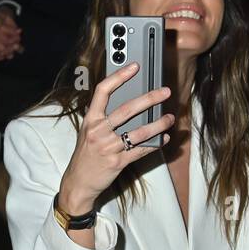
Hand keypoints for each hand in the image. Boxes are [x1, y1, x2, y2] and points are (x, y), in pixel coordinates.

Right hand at [57, 60, 174, 213]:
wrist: (78, 182)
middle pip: (127, 109)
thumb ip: (103, 119)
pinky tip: (164, 139)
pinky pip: (140, 150)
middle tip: (165, 92)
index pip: (103, 91)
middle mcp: (98, 131)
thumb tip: (129, 106)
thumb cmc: (85, 156)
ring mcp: (108, 147)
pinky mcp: (117, 162)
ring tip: (170, 118)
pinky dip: (155, 144)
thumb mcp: (88, 133)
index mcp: (90, 120)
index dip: (119, 76)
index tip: (134, 67)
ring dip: (158, 124)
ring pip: (139, 132)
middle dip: (149, 99)